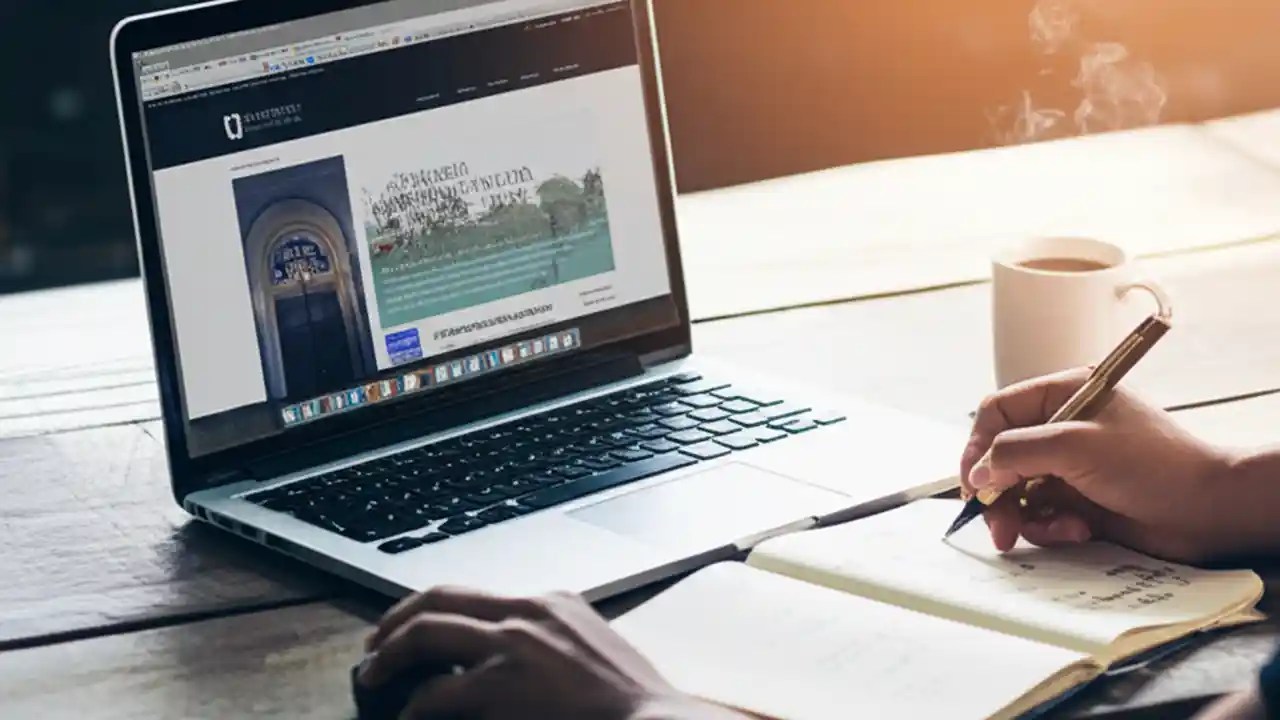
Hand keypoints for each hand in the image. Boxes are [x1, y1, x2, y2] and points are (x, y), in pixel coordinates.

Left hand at [359, 586, 740, 719]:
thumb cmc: (632, 701)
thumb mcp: (592, 647)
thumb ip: (552, 639)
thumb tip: (508, 654)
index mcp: (550, 600)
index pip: (477, 593)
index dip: (435, 608)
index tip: (417, 624)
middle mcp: (527, 611)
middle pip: (440, 597)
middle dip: (398, 618)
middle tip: (375, 644)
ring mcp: (512, 646)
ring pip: (426, 633)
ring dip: (388, 655)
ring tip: (371, 675)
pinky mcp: (501, 686)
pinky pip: (436, 693)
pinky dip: (413, 706)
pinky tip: (407, 718)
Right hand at [959, 368, 1240, 562]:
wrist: (1208, 510)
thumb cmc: (1154, 464)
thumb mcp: (1078, 445)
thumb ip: (1018, 452)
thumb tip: (979, 471)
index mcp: (1064, 395)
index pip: (999, 412)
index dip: (977, 445)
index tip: (973, 482)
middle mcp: (1062, 428)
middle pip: (1001, 457)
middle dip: (999, 492)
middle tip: (998, 524)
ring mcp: (1070, 466)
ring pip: (1017, 492)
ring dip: (1026, 516)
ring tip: (1052, 531)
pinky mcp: (1079, 501)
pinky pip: (1041, 516)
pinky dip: (1052, 529)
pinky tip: (1078, 532)